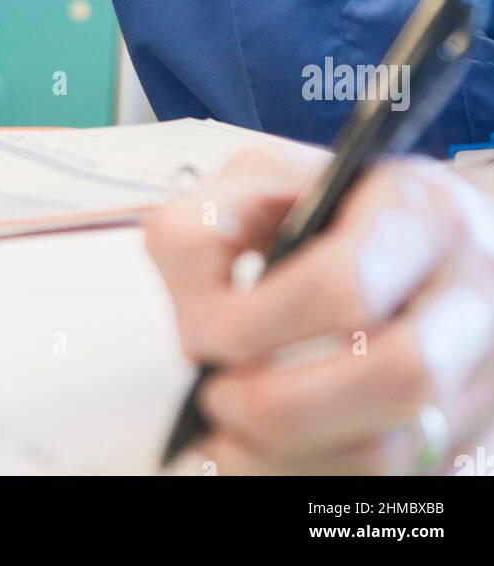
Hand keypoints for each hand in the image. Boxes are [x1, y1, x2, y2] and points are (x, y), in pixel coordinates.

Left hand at [145, 148, 493, 474]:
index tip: (202, 335)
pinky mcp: (469, 425)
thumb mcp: (270, 175)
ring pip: (398, 446)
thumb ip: (213, 216)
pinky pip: (397, 478)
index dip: (259, 324)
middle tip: (217, 397)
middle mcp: (468, 286)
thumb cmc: (339, 207)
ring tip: (230, 435)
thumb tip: (190, 291)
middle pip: (394, 374)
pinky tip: (270, 454)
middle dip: (281, 403)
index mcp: (417, 209)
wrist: (417, 235)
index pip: (346, 281)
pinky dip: (317, 477)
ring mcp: (478, 363)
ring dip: (293, 456)